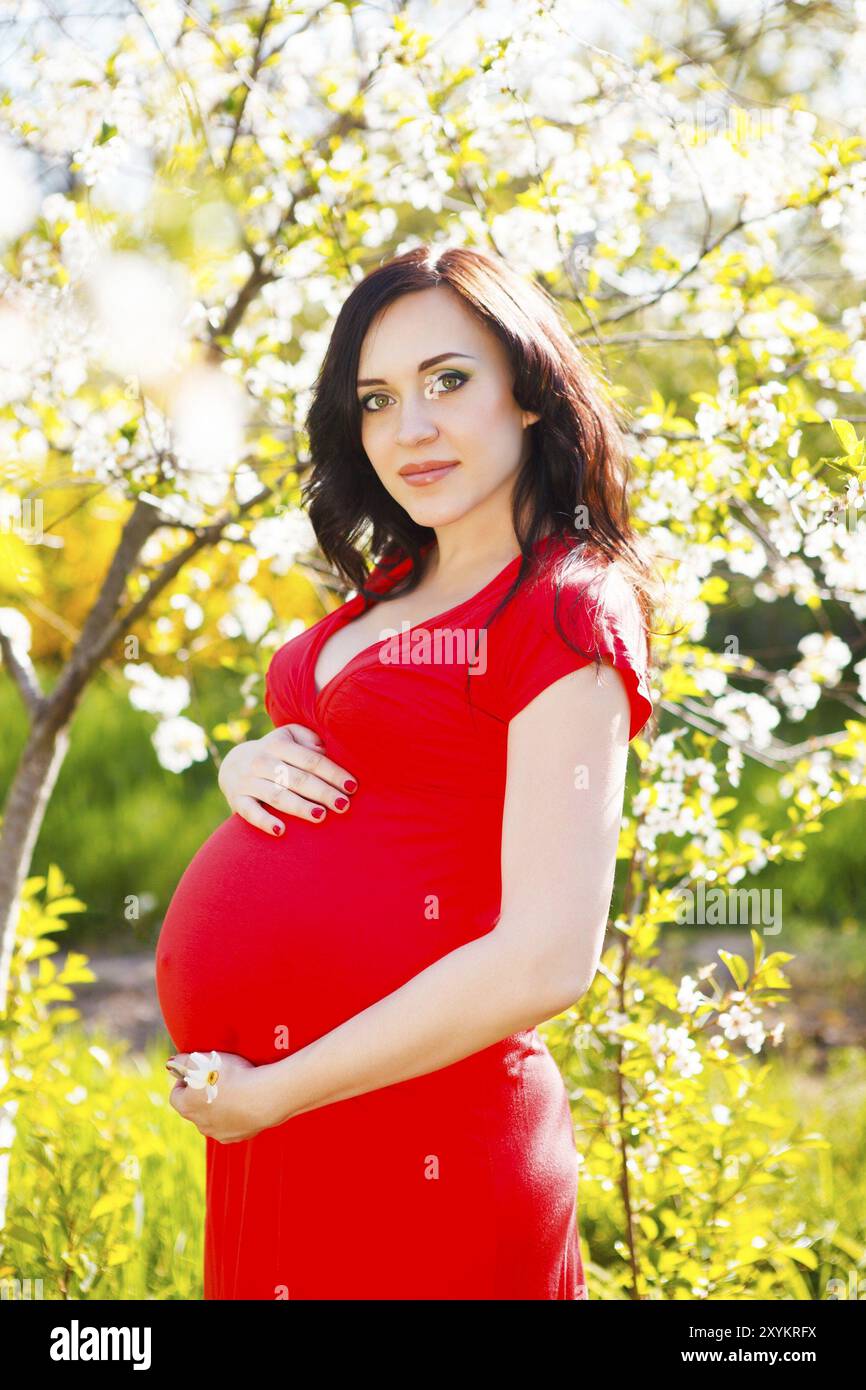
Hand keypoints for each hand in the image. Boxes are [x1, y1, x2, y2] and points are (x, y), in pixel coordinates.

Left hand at [167, 1050, 279, 1143]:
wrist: (261, 1097)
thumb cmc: (230, 1077)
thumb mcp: (202, 1060)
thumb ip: (183, 1061)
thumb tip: (171, 1063)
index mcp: (187, 1106)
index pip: (176, 1096)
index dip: (184, 1082)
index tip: (194, 1072)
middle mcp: (200, 1124)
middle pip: (195, 1108)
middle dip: (202, 1094)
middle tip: (216, 1078)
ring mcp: (220, 1133)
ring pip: (214, 1119)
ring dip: (219, 1106)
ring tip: (234, 1089)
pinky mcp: (238, 1136)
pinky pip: (233, 1125)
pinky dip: (237, 1115)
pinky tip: (246, 1101)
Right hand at [217, 725, 358, 834]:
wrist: (232, 764)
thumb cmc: (275, 752)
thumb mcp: (289, 735)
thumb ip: (309, 739)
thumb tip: (326, 749)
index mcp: (278, 744)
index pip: (310, 760)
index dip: (332, 773)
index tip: (352, 786)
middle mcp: (261, 761)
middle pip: (297, 778)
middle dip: (322, 792)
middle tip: (344, 805)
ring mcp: (248, 782)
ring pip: (277, 795)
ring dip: (300, 806)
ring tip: (321, 816)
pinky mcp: (237, 800)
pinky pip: (250, 812)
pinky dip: (264, 821)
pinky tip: (281, 831)